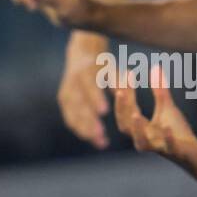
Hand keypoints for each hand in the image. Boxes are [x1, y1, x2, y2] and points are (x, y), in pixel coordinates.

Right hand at [57, 35, 111, 149]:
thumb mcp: (112, 67)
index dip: (95, 98)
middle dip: (88, 119)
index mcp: (85, 70)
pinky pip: (71, 118)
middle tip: (101, 133)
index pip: (89, 85)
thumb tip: (130, 81)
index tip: (105, 112)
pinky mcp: (65, 101)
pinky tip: (96, 141)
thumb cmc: (104, 63)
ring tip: (102, 142)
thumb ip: (119, 78)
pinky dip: (82, 130)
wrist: (81, 54)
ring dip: (86, 129)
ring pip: (73, 113)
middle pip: (78, 103)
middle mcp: (72, 82)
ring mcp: (66, 92)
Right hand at [112, 66, 196, 169]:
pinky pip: (170, 148)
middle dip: (122, 110)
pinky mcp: (176, 153)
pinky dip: (168, 138)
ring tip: (135, 115)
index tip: (127, 72)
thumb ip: (159, 91)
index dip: (124, 92)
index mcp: (141, 127)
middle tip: (120, 92)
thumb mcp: (168, 108)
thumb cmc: (177, 132)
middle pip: (126, 126)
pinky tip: (167, 127)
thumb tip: (155, 66)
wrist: (196, 155)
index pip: (127, 109)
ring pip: (142, 143)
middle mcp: (146, 138)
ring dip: (137, 129)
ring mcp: (160, 147)